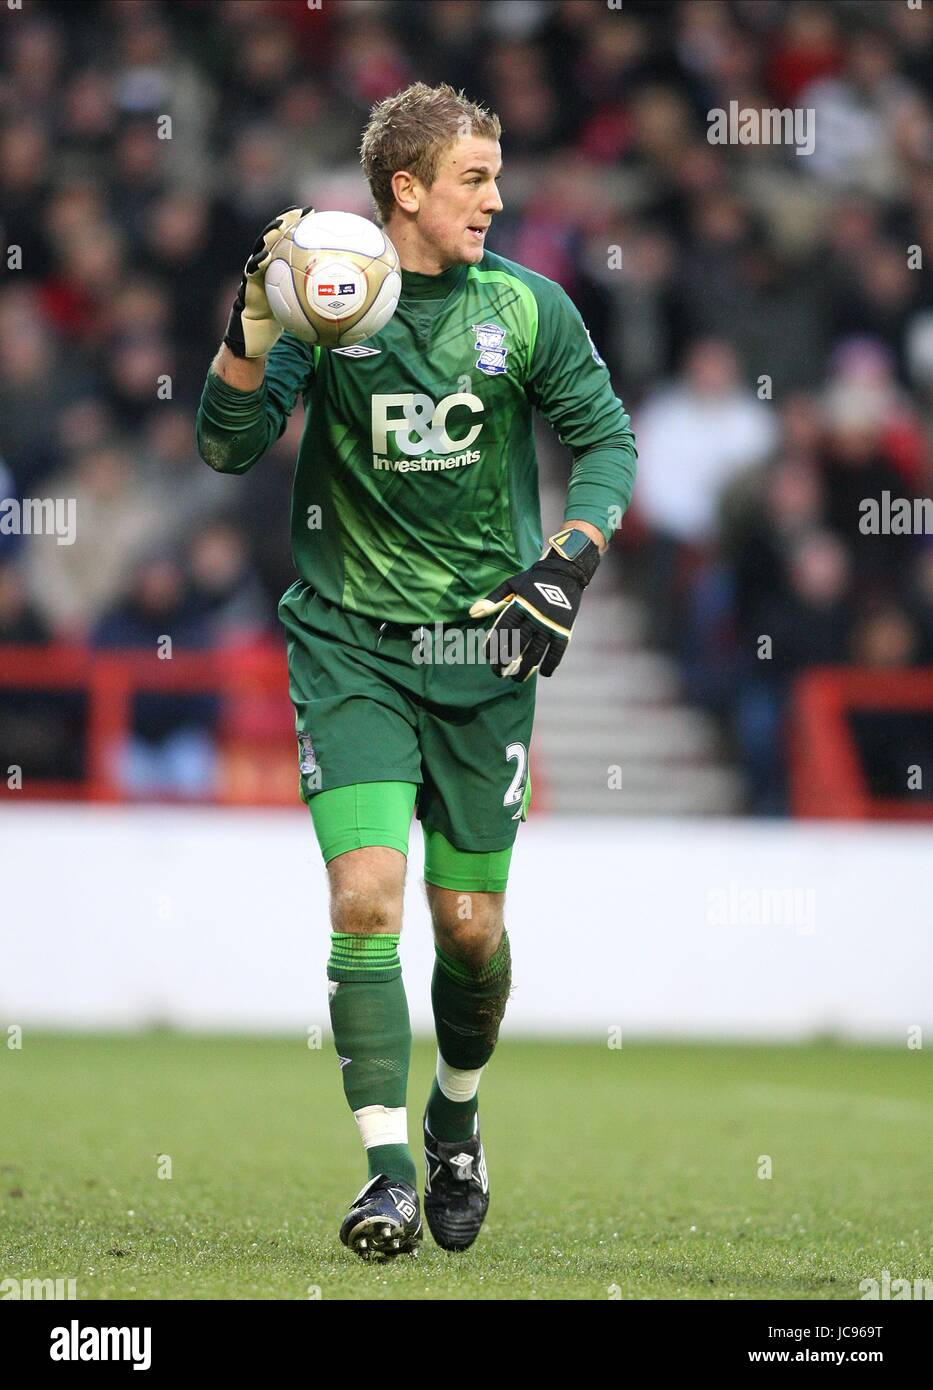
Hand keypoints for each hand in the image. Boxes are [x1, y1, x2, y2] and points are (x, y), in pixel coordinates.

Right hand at [223, 205, 313, 358]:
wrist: (254, 343)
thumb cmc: (281, 329)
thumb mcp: (306, 315)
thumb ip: (322, 304)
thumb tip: (353, 303)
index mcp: (279, 273)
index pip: (289, 244)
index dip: (299, 227)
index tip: (313, 212)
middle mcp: (266, 271)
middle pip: (274, 241)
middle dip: (284, 223)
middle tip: (297, 212)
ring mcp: (253, 279)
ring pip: (260, 252)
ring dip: (267, 236)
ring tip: (279, 227)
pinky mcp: (244, 290)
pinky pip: (250, 275)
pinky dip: (256, 264)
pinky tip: (264, 258)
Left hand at [469, 527, 600, 680]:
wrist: (565, 571)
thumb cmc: (533, 579)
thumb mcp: (510, 585)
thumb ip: (492, 601)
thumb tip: (472, 614)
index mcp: (519, 605)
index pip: (503, 630)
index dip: (494, 646)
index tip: (488, 657)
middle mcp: (534, 616)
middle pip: (517, 645)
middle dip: (505, 662)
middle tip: (498, 673)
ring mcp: (550, 623)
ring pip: (536, 652)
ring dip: (525, 669)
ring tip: (516, 679)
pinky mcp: (564, 628)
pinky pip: (557, 651)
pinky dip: (550, 663)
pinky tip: (543, 674)